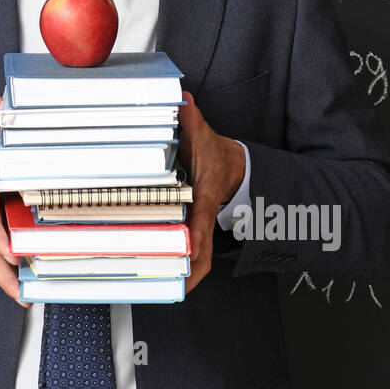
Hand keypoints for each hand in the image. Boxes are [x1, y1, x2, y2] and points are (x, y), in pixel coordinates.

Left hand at [177, 92, 245, 293]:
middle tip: (166, 284)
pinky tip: (161, 277)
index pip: (203, 221)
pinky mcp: (193, 230)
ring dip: (182, 274)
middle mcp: (203, 216)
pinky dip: (180, 267)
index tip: (190, 258)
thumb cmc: (213, 153)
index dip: (198, 241)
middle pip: (200, 251)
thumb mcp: (203, 134)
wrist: (228, 166)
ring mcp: (199, 227)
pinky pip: (188, 253)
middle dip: (186, 269)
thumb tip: (184, 99)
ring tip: (161, 289)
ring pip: (195, 258)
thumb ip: (192, 118)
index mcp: (205, 195)